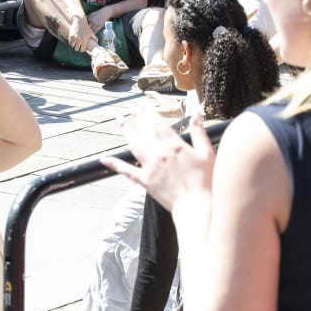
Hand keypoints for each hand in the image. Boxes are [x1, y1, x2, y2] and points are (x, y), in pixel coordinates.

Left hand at [103, 103, 217, 209]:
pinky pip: (126, 171)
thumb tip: (197, 112)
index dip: (149, 112)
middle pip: (144, 131)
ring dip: (126, 131)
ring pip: (134, 145)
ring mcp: (150, 167)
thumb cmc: (205, 181)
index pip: (158, 123)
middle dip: (137, 117)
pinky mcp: (145, 181)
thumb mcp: (206, 153)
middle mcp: (159, 153)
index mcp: (174, 145)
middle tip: (132, 108)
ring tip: (120, 120)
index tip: (143, 105)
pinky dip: (114, 164)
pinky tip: (103, 158)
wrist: (195, 205)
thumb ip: (199, 132)